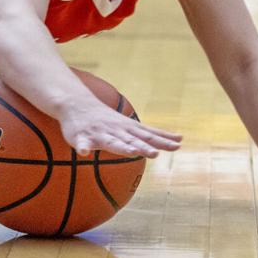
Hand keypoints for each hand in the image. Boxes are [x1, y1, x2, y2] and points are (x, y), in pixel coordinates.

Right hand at [60, 101, 182, 157]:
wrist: (76, 103)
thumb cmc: (108, 119)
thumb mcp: (132, 125)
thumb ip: (153, 135)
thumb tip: (180, 140)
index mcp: (129, 129)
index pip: (149, 135)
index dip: (163, 140)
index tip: (178, 144)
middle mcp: (117, 131)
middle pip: (133, 140)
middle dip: (144, 147)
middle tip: (155, 154)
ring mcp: (99, 133)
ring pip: (112, 142)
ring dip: (122, 147)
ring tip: (132, 152)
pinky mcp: (81, 136)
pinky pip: (82, 144)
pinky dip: (83, 148)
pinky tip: (84, 153)